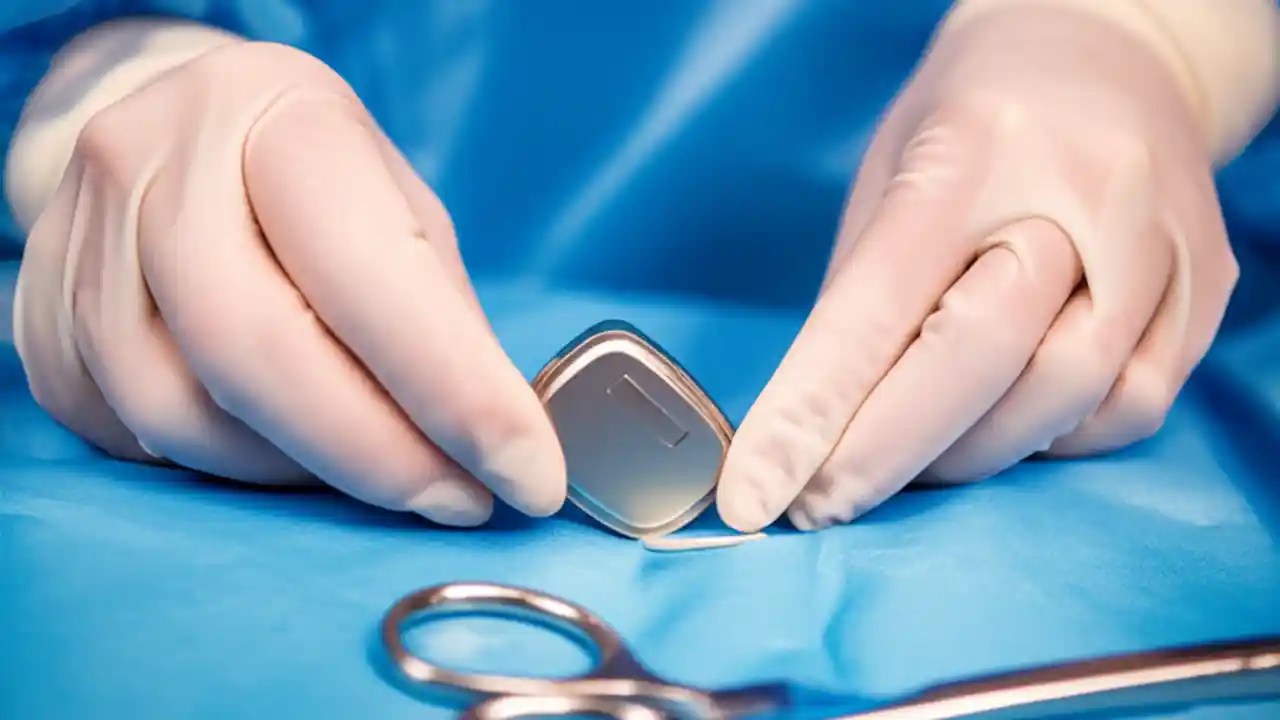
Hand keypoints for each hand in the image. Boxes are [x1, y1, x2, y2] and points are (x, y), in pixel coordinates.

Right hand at [13, 40, 565, 525]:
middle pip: (257, 352)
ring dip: (306, 473)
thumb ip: (440, 320)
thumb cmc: (313, 182)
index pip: (368, 272)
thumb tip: (498, 447)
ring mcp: (79, 243)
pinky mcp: (43, 324)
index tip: (528, 475)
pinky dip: (237, 470)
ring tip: (380, 467)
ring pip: (188, 416)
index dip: (456, 393)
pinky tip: (294, 451)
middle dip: (380, 457)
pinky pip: (141, 441)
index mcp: (276, 115)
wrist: (171, 137)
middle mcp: (156, 163)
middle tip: (460, 501)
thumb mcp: (400, 211)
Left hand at [717, 5, 1237, 530]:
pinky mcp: (1206, 284)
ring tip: (911, 457)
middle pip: (980, 358)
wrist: (1111, 49)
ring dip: (967, 455)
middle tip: (818, 503)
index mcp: (972, 150)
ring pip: (1064, 397)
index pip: (876, 304)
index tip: (754, 496)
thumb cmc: (973, 117)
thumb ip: (865, 292)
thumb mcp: (890, 171)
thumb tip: (818, 425)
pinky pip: (1128, 407)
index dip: (809, 412)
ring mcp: (1161, 238)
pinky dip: (1052, 439)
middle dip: (883, 455)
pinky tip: (1007, 424)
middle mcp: (1083, 189)